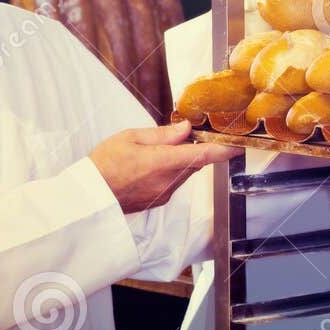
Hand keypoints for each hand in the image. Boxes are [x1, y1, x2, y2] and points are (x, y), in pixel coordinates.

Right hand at [89, 120, 239, 212]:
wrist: (90, 196)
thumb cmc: (105, 163)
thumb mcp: (131, 137)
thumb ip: (162, 134)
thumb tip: (186, 129)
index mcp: (164, 162)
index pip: (204, 155)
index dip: (225, 150)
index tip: (239, 144)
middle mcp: (169, 181)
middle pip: (195, 162)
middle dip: (194, 148)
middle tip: (183, 134)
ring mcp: (165, 193)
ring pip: (185, 173)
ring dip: (181, 160)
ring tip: (157, 151)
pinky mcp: (159, 200)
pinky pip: (174, 182)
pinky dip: (170, 172)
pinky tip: (150, 166)